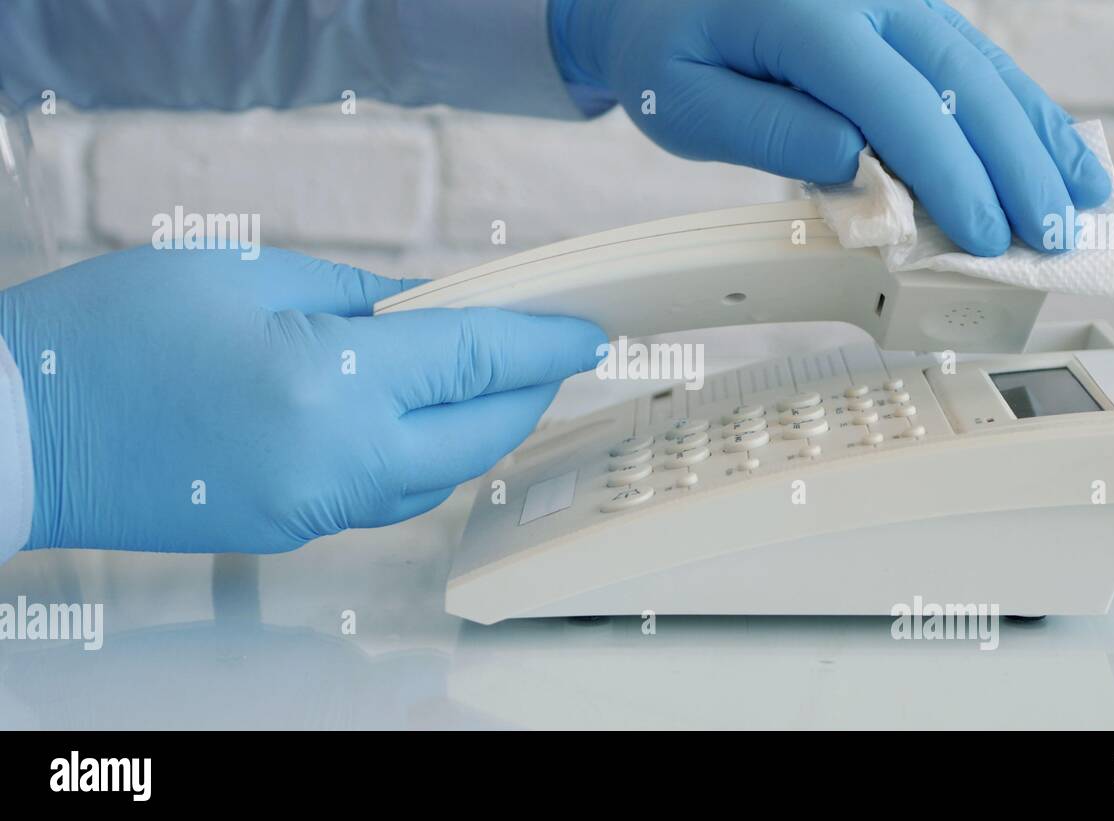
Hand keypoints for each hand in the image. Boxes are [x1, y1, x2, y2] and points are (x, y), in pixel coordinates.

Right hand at [0, 246, 604, 552]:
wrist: (23, 427)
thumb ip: (361, 297)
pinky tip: (419, 418)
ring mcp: (317, 510)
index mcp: (330, 383)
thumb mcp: (248, 274)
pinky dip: (422, 456)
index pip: (477, 360)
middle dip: (528, 390)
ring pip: (441, 473)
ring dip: (479, 427)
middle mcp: (338, 462)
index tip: (588, 332)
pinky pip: (390, 495)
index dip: (543, 342)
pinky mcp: (293, 531)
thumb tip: (431, 313)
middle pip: (480, 432)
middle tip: (548, 351)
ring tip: (489, 379)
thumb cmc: (115, 334)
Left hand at [549, 0, 1110, 255]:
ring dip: (1036, 136)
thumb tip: (855, 165)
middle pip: (961, 82)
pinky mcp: (905, 16)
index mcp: (807, 13)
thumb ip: (770, 131)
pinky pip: (972, 62)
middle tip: (1053, 235)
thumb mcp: (688, 102)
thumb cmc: (671, 49)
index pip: (896, 101)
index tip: (982, 236)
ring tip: (1083, 196)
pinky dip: (1017, 110)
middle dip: (1016, 165)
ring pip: (983, 68)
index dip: (948, 175)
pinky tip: (1051, 146)